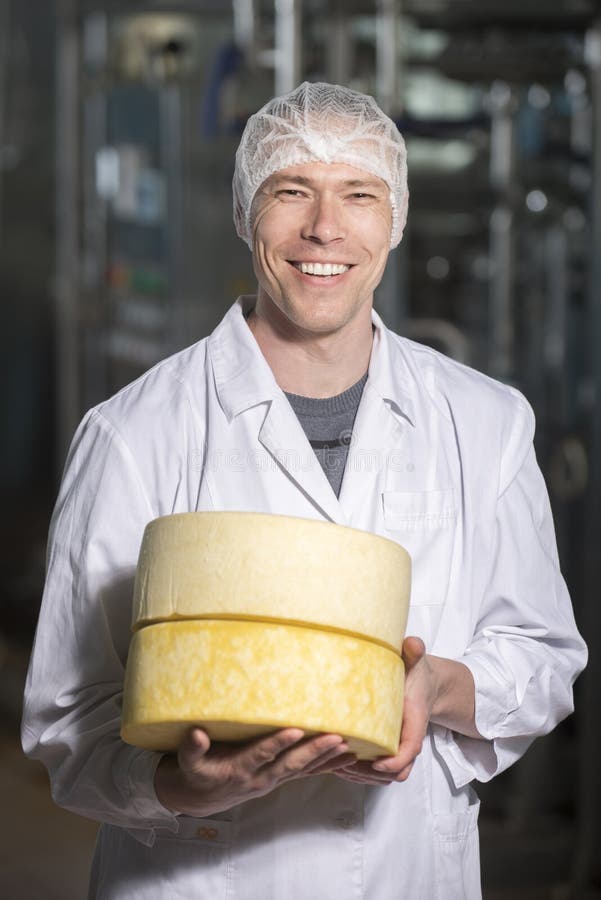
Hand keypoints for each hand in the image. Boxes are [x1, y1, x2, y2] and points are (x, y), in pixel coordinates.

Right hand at [155, 727, 353, 816]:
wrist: (202, 797)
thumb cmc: (196, 772)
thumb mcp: (188, 762)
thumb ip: (192, 748)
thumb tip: (196, 734)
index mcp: (239, 769)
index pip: (261, 754)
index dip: (277, 743)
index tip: (295, 730)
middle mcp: (260, 777)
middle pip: (290, 764)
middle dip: (314, 751)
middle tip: (336, 737)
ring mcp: (272, 780)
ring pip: (303, 770)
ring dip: (325, 759)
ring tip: (347, 746)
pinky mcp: (279, 779)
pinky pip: (306, 773)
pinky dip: (326, 766)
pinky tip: (345, 758)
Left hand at [336, 636, 435, 785]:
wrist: (424, 684)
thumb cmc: (415, 672)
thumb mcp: (415, 660)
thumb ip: (414, 652)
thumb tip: (413, 643)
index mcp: (416, 720)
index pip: (411, 749)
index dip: (395, 761)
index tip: (377, 763)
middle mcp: (408, 739)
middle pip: (395, 772)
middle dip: (370, 774)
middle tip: (343, 765)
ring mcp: (397, 748)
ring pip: (384, 777)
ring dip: (362, 777)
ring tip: (335, 767)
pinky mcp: (386, 750)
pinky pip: (377, 772)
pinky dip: (359, 774)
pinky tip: (337, 765)